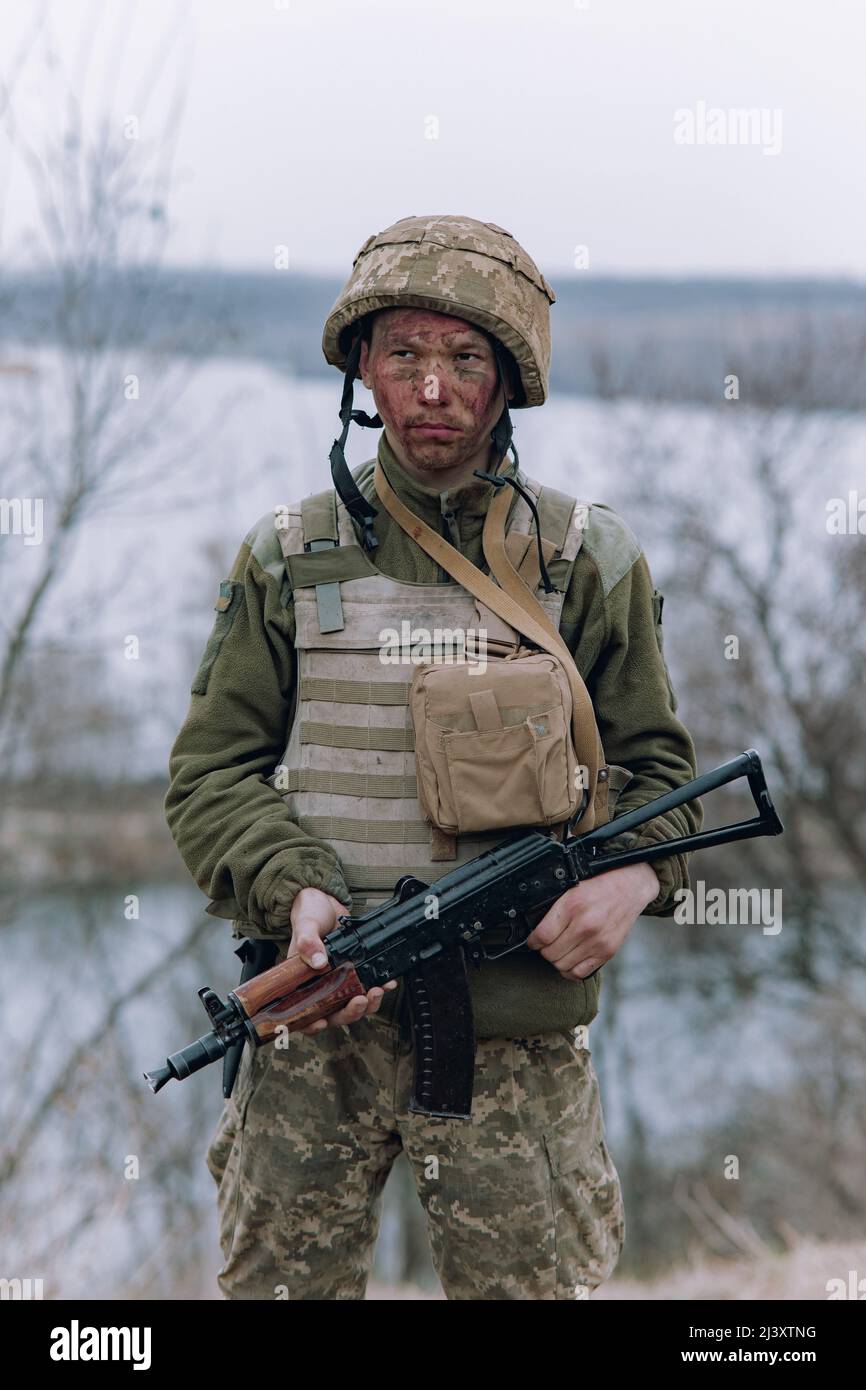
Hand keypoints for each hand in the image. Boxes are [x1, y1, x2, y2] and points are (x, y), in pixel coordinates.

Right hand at [288, 886, 397, 1034]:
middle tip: (359, 1001)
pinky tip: (386, 982)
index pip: (302, 1011)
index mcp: (301, 981)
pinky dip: (378, 988)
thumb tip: (318, 962)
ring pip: (351, 1004)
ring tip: (376, 991)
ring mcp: (338, 981)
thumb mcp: (305, 924)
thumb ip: (308, 942)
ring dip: (366, 1004)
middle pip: (332, 1013)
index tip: (321, 1022)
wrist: (326, 902)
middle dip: (348, 1012)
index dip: (310, 1023)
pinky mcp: (354, 972)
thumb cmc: (308, 913)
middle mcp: (319, 985)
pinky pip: (366, 987)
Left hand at [525, 863, 659, 979]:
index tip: (533, 941)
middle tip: (546, 944)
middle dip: (544, 950)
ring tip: (559, 950)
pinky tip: (570, 960)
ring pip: (562, 966)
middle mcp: (585, 925)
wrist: (630, 886)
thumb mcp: (572, 887)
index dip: (533, 941)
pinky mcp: (608, 952)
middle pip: (551, 954)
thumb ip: (555, 908)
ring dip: (556, 960)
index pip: (542, 936)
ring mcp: (598, 941)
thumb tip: (535, 929)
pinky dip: (570, 970)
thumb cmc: (600, 885)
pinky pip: (580, 973)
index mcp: (573, 905)